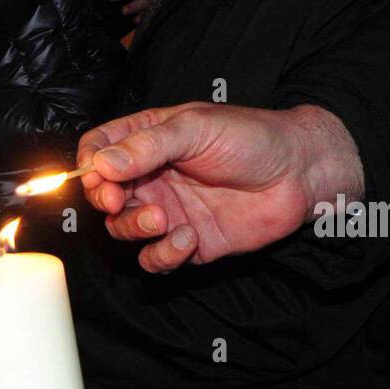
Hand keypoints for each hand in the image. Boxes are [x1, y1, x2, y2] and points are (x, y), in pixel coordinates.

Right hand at [78, 103, 364, 272]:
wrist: (300, 174)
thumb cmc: (252, 138)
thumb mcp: (195, 129)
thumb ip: (146, 147)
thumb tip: (99, 165)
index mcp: (147, 141)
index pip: (97, 151)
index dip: (89, 166)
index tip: (99, 178)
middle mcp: (151, 177)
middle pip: (101, 195)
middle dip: (105, 202)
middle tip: (117, 201)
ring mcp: (167, 210)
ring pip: (122, 229)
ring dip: (133, 227)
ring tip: (162, 220)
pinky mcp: (186, 243)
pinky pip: (154, 259)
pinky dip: (163, 255)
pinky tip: (188, 239)